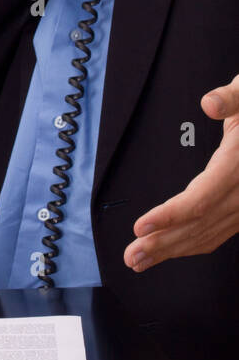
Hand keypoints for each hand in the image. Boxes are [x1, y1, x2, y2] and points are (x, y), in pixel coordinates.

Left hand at [123, 75, 238, 271]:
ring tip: (138, 260)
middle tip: (131, 256)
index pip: (201, 198)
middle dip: (163, 243)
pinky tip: (168, 252)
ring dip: (172, 250)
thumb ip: (231, 99)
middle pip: (200, 224)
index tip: (141, 226)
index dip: (170, 216)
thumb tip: (210, 104)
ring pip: (208, 234)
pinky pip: (218, 233)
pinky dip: (192, 245)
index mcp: (238, 166)